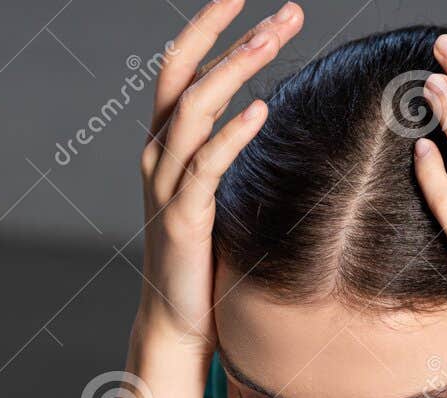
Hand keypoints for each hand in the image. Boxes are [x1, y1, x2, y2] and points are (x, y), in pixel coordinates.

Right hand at [135, 0, 304, 356]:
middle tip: (288, 12)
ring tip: (273, 39)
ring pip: (195, 110)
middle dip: (234, 36)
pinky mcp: (182, 218)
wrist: (177, 317)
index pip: (182, 66)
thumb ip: (227, 150)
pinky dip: (232, 134)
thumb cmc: (205, 255)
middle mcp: (158, 153)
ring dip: (236, 70)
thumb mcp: (214, 191)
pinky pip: (206, 166)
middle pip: (189, 75)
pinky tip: (261, 110)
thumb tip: (266, 113)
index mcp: (167, 141)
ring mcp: (165, 184)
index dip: (210, 26)